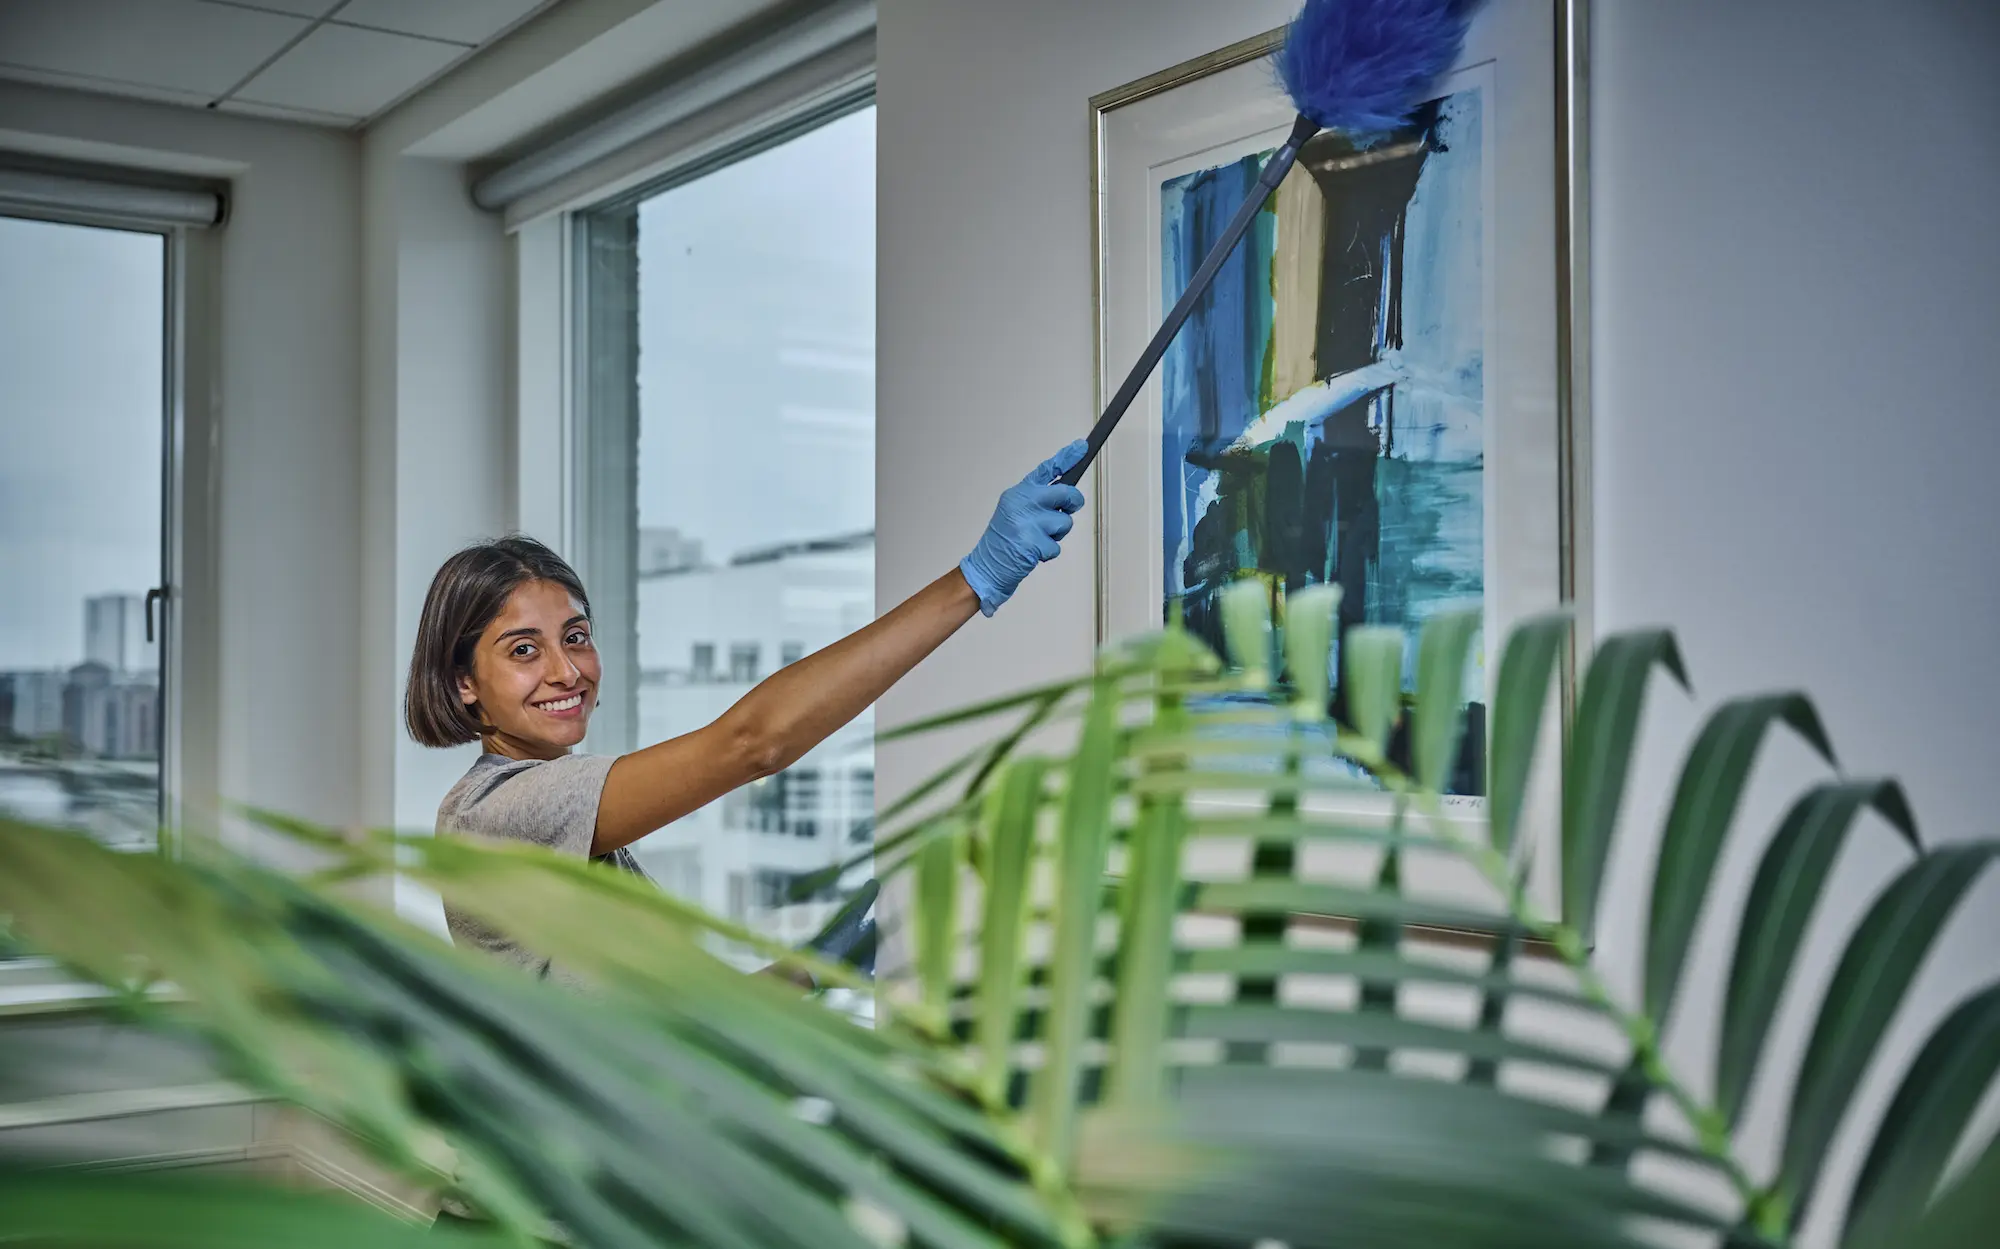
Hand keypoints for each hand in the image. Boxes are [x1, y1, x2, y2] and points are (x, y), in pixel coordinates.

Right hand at [958, 440, 1087, 615]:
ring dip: (1057, 535)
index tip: (1081, 447)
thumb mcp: (1015, 511)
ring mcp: (1027, 521)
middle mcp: (1022, 502)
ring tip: (1038, 538)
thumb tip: (1066, 493)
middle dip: (1072, 503)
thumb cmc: (1004, 539)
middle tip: (1067, 509)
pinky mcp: (1032, 542)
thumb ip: (1037, 500)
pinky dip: (1049, 552)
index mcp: (1019, 493)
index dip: (1066, 457)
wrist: (987, 566)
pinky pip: (1057, 546)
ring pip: (1065, 522)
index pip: (1046, 469)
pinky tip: (1034, 552)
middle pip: (1065, 493)